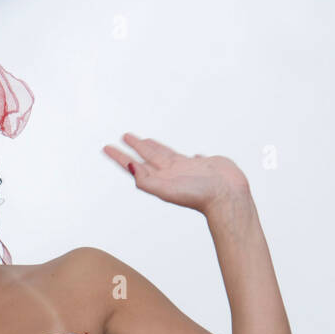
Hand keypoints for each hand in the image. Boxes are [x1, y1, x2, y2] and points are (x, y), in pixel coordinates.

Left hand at [102, 134, 249, 214]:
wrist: (227, 196)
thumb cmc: (199, 196)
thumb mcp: (167, 189)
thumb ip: (146, 180)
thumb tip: (130, 166)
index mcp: (159, 179)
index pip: (134, 165)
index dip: (120, 156)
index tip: (107, 147)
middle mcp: (171, 174)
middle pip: (148, 157)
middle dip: (136, 147)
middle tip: (125, 136)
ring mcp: (187, 169)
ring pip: (166, 155)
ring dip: (155, 148)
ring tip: (146, 141)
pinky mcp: (204, 165)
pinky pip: (190, 158)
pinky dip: (186, 156)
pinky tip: (189, 155)